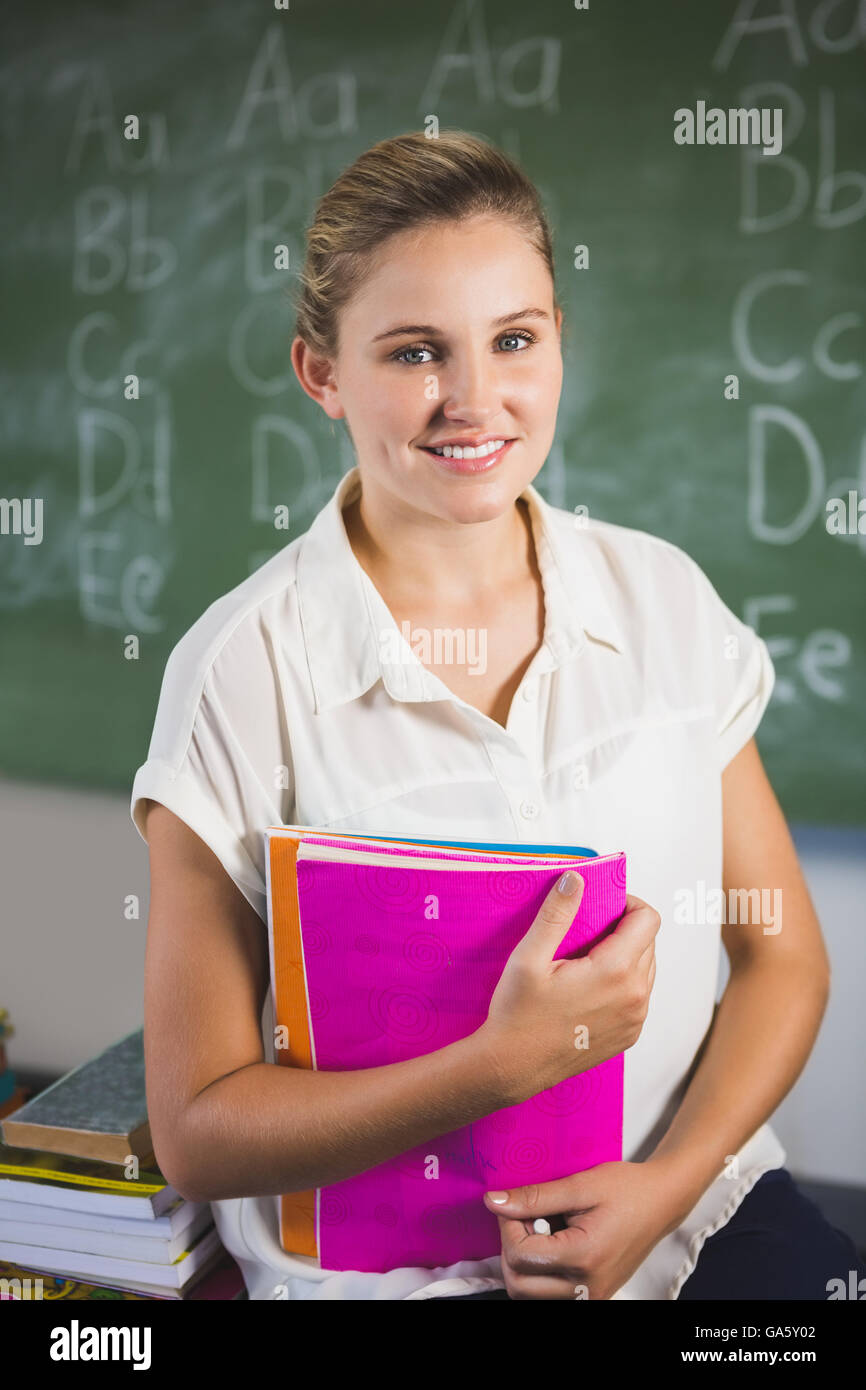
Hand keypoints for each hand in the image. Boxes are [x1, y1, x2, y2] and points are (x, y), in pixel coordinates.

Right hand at [477, 873, 659, 1103]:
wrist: (512, 1068)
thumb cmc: (517, 1015)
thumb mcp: (529, 957)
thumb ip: (557, 913)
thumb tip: (576, 879)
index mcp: (617, 972)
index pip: (648, 919)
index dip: (627, 903)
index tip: (601, 906)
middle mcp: (636, 996)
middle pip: (648, 942)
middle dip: (622, 929)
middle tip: (584, 933)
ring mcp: (636, 1019)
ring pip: (646, 968)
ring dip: (624, 955)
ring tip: (584, 961)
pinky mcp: (630, 1035)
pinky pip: (638, 995)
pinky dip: (622, 983)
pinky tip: (588, 987)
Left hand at [483, 1160, 680, 1299]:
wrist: (661, 1202)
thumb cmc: (627, 1189)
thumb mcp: (580, 1184)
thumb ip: (535, 1196)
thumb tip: (493, 1202)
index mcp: (584, 1256)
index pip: (520, 1256)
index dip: (507, 1226)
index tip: (516, 1204)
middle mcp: (588, 1287)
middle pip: (519, 1284)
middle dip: (512, 1247)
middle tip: (528, 1218)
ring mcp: (592, 1296)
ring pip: (530, 1294)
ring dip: (524, 1263)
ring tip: (542, 1231)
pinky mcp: (593, 1296)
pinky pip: (548, 1295)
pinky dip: (540, 1273)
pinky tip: (553, 1244)